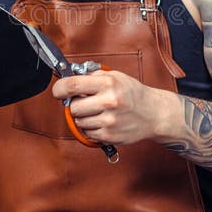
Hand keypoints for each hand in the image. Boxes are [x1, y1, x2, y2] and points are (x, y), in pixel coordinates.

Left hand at [52, 69, 178, 145]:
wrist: (153, 113)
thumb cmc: (133, 93)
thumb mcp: (115, 76)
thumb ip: (92, 75)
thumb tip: (69, 76)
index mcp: (108, 84)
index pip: (72, 85)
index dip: (59, 88)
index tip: (58, 91)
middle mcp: (108, 102)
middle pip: (73, 107)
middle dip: (76, 105)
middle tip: (86, 102)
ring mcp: (109, 121)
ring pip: (79, 122)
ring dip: (84, 117)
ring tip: (98, 112)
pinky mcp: (109, 136)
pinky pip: (87, 133)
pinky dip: (91, 128)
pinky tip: (103, 122)